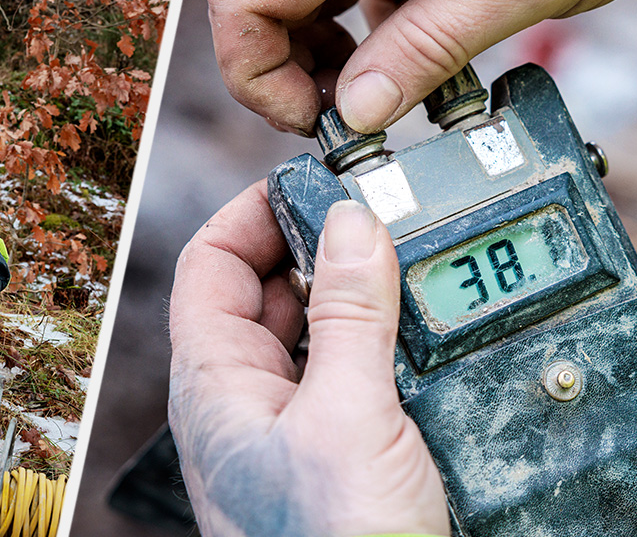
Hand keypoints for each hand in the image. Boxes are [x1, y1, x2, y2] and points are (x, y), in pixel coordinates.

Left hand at [168, 182, 448, 536]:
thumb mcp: (347, 419)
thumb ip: (348, 318)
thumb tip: (350, 221)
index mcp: (215, 383)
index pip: (211, 264)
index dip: (254, 210)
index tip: (316, 178)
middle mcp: (244, 402)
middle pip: (267, 290)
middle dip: (319, 247)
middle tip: (384, 216)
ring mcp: (290, 431)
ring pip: (314, 333)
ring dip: (357, 296)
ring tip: (410, 266)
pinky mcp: (336, 458)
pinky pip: (349, 378)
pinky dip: (382, 345)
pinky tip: (425, 337)